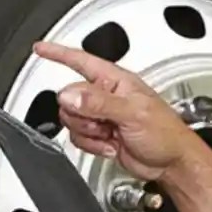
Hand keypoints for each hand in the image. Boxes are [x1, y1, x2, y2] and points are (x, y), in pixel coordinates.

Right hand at [32, 41, 201, 180]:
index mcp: (116, 81)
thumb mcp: (133, 113)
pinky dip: (91, 145)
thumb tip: (70, 94)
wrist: (171, 163)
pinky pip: (78, 137)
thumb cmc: (166, 133)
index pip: (81, 61)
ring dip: (87, 132)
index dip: (59, 54)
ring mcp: (103, 116)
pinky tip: (110, 145)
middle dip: (82, 114)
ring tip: (110, 133)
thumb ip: (99, 102)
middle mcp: (107, 96)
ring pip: (72, 119)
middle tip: (103, 122)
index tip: (40, 48)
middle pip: (70, 97)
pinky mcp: (101, 135)